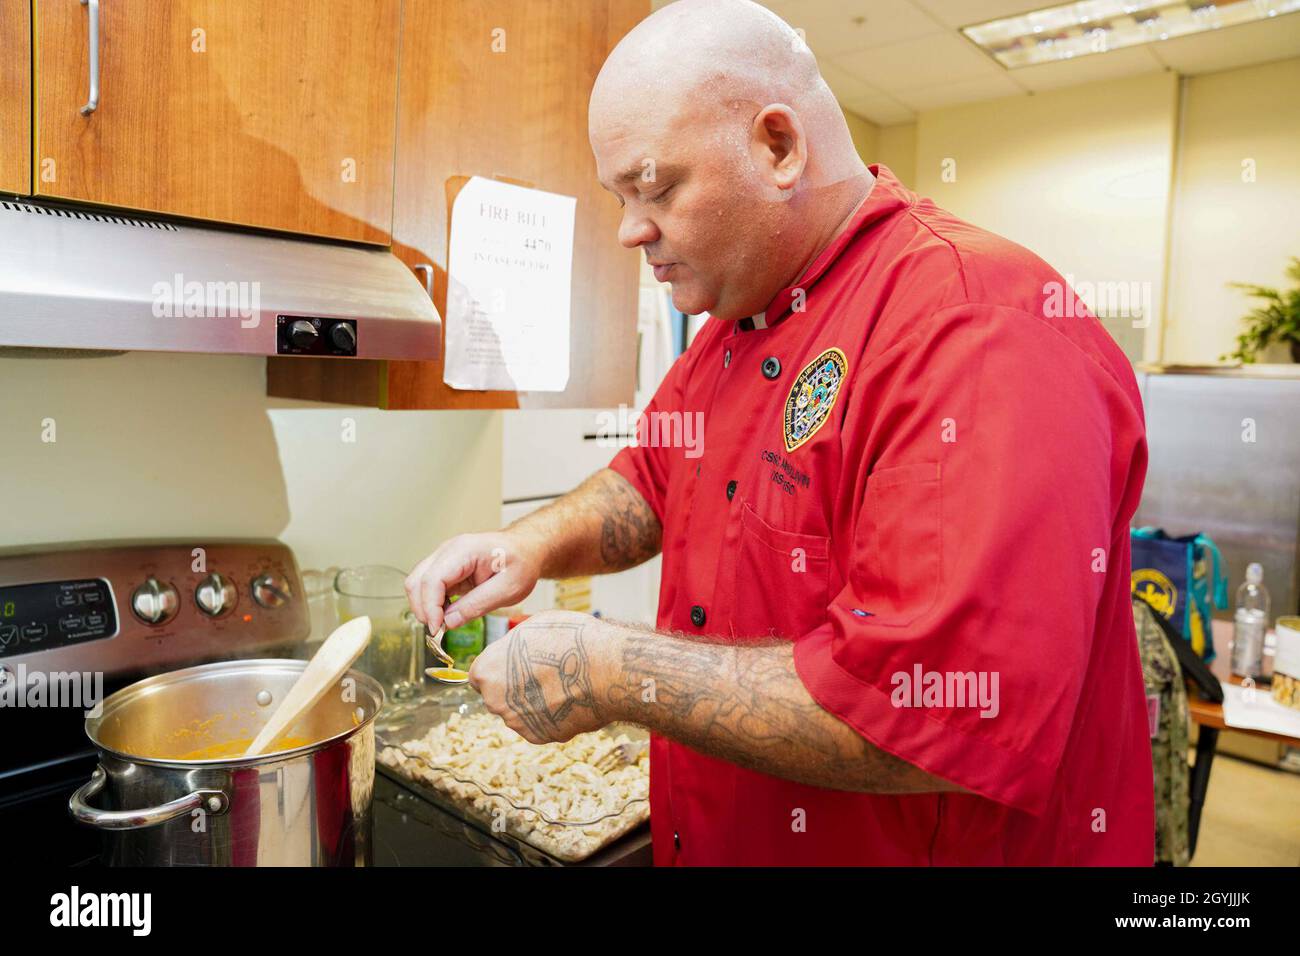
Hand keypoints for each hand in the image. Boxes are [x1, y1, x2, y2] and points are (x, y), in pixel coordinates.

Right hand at [404, 530, 543, 630]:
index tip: (437, 629)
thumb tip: (448, 623)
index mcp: (464, 550)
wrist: (526, 550)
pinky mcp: (445, 568)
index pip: (433, 579)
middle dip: (423, 609)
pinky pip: (428, 586)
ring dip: (426, 606)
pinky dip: (432, 603)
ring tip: (446, 622)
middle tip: (439, 631)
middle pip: (417, 581)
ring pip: (418, 584)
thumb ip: (477, 605)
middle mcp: (448, 551)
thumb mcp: (508, 589)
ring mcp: (444, 558)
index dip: (430, 607)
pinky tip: (449, 613)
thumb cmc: (521, 563)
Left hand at [468, 609, 619, 743]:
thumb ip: (514, 644)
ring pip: (519, 712)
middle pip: (497, 696)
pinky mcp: (540, 736)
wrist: (605, 670)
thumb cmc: (570, 639)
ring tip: (562, 683)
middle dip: (514, 686)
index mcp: (487, 671)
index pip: (479, 675)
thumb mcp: (534, 626)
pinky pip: (540, 724)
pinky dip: (550, 715)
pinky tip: (569, 697)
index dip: (498, 668)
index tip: (516, 663)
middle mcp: (495, 702)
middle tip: (542, 671)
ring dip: (533, 701)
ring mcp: (518, 723)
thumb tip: (513, 649)